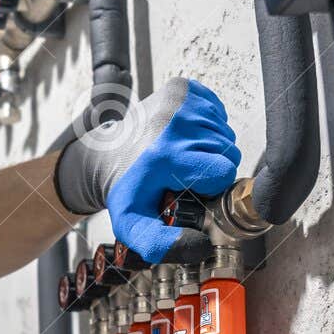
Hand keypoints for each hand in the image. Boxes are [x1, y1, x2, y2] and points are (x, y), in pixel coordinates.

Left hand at [54, 77, 240, 264]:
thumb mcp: (133, 224)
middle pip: (228, 152)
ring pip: (224, 133)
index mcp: (164, 155)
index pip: (221, 172)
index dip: (210, 186)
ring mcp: (179, 100)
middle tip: (183, 173)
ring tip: (181, 155)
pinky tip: (184, 136)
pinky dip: (207, 126)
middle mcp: (173, 122)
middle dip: (212, 168)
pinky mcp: (183, 87)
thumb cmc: (124, 188)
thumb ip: (160, 245)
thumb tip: (199, 247)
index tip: (189, 188)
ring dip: (209, 148)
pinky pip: (218, 112)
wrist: (105, 154)